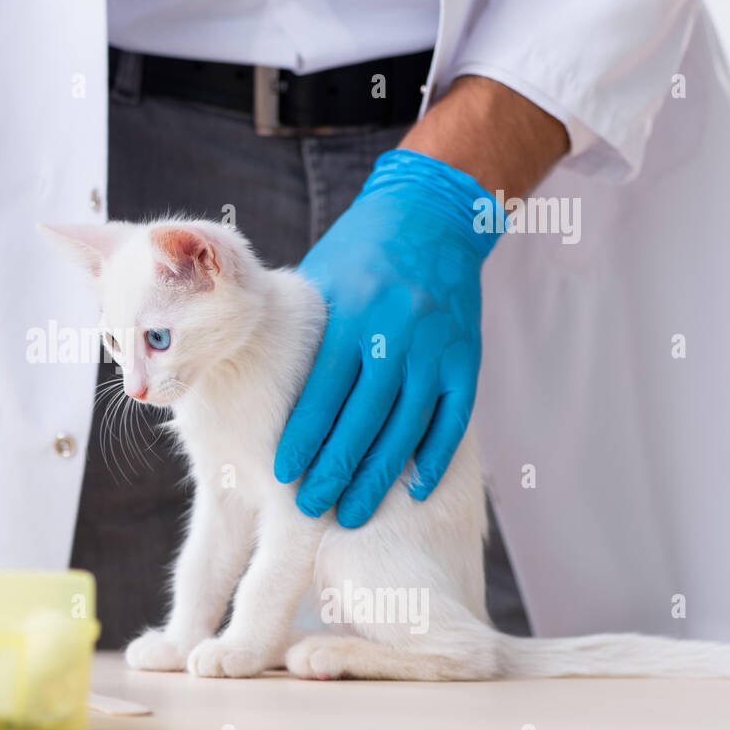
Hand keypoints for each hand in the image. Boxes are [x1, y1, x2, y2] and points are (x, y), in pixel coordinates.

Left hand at [274, 148, 499, 527]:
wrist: (434, 214)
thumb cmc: (357, 250)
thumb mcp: (319, 281)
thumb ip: (300, 335)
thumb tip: (263, 392)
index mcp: (352, 315)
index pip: (322, 391)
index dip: (303, 437)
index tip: (284, 476)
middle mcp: (396, 334)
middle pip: (363, 419)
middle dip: (335, 470)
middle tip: (311, 512)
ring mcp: (436, 348)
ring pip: (406, 427)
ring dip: (379, 476)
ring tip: (353, 515)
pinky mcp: (466, 357)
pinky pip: (452, 417)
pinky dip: (435, 456)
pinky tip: (415, 490)